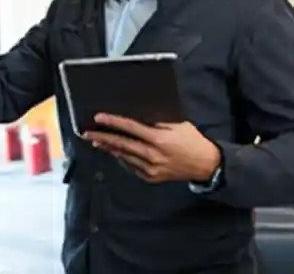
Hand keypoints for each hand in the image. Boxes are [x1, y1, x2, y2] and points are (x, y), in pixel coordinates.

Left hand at [83, 114, 220, 183]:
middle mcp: (153, 155)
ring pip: (124, 156)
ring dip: (109, 148)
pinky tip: (114, 151)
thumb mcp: (178, 124)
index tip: (98, 117)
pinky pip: (131, 166)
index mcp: (159, 139)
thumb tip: (138, 115)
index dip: (113, 122)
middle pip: (122, 144)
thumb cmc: (192, 140)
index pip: (130, 128)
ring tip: (96, 141)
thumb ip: (158, 121)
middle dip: (102, 137)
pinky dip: (122, 158)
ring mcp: (151, 168)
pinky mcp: (151, 178)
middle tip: (87, 133)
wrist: (206, 165)